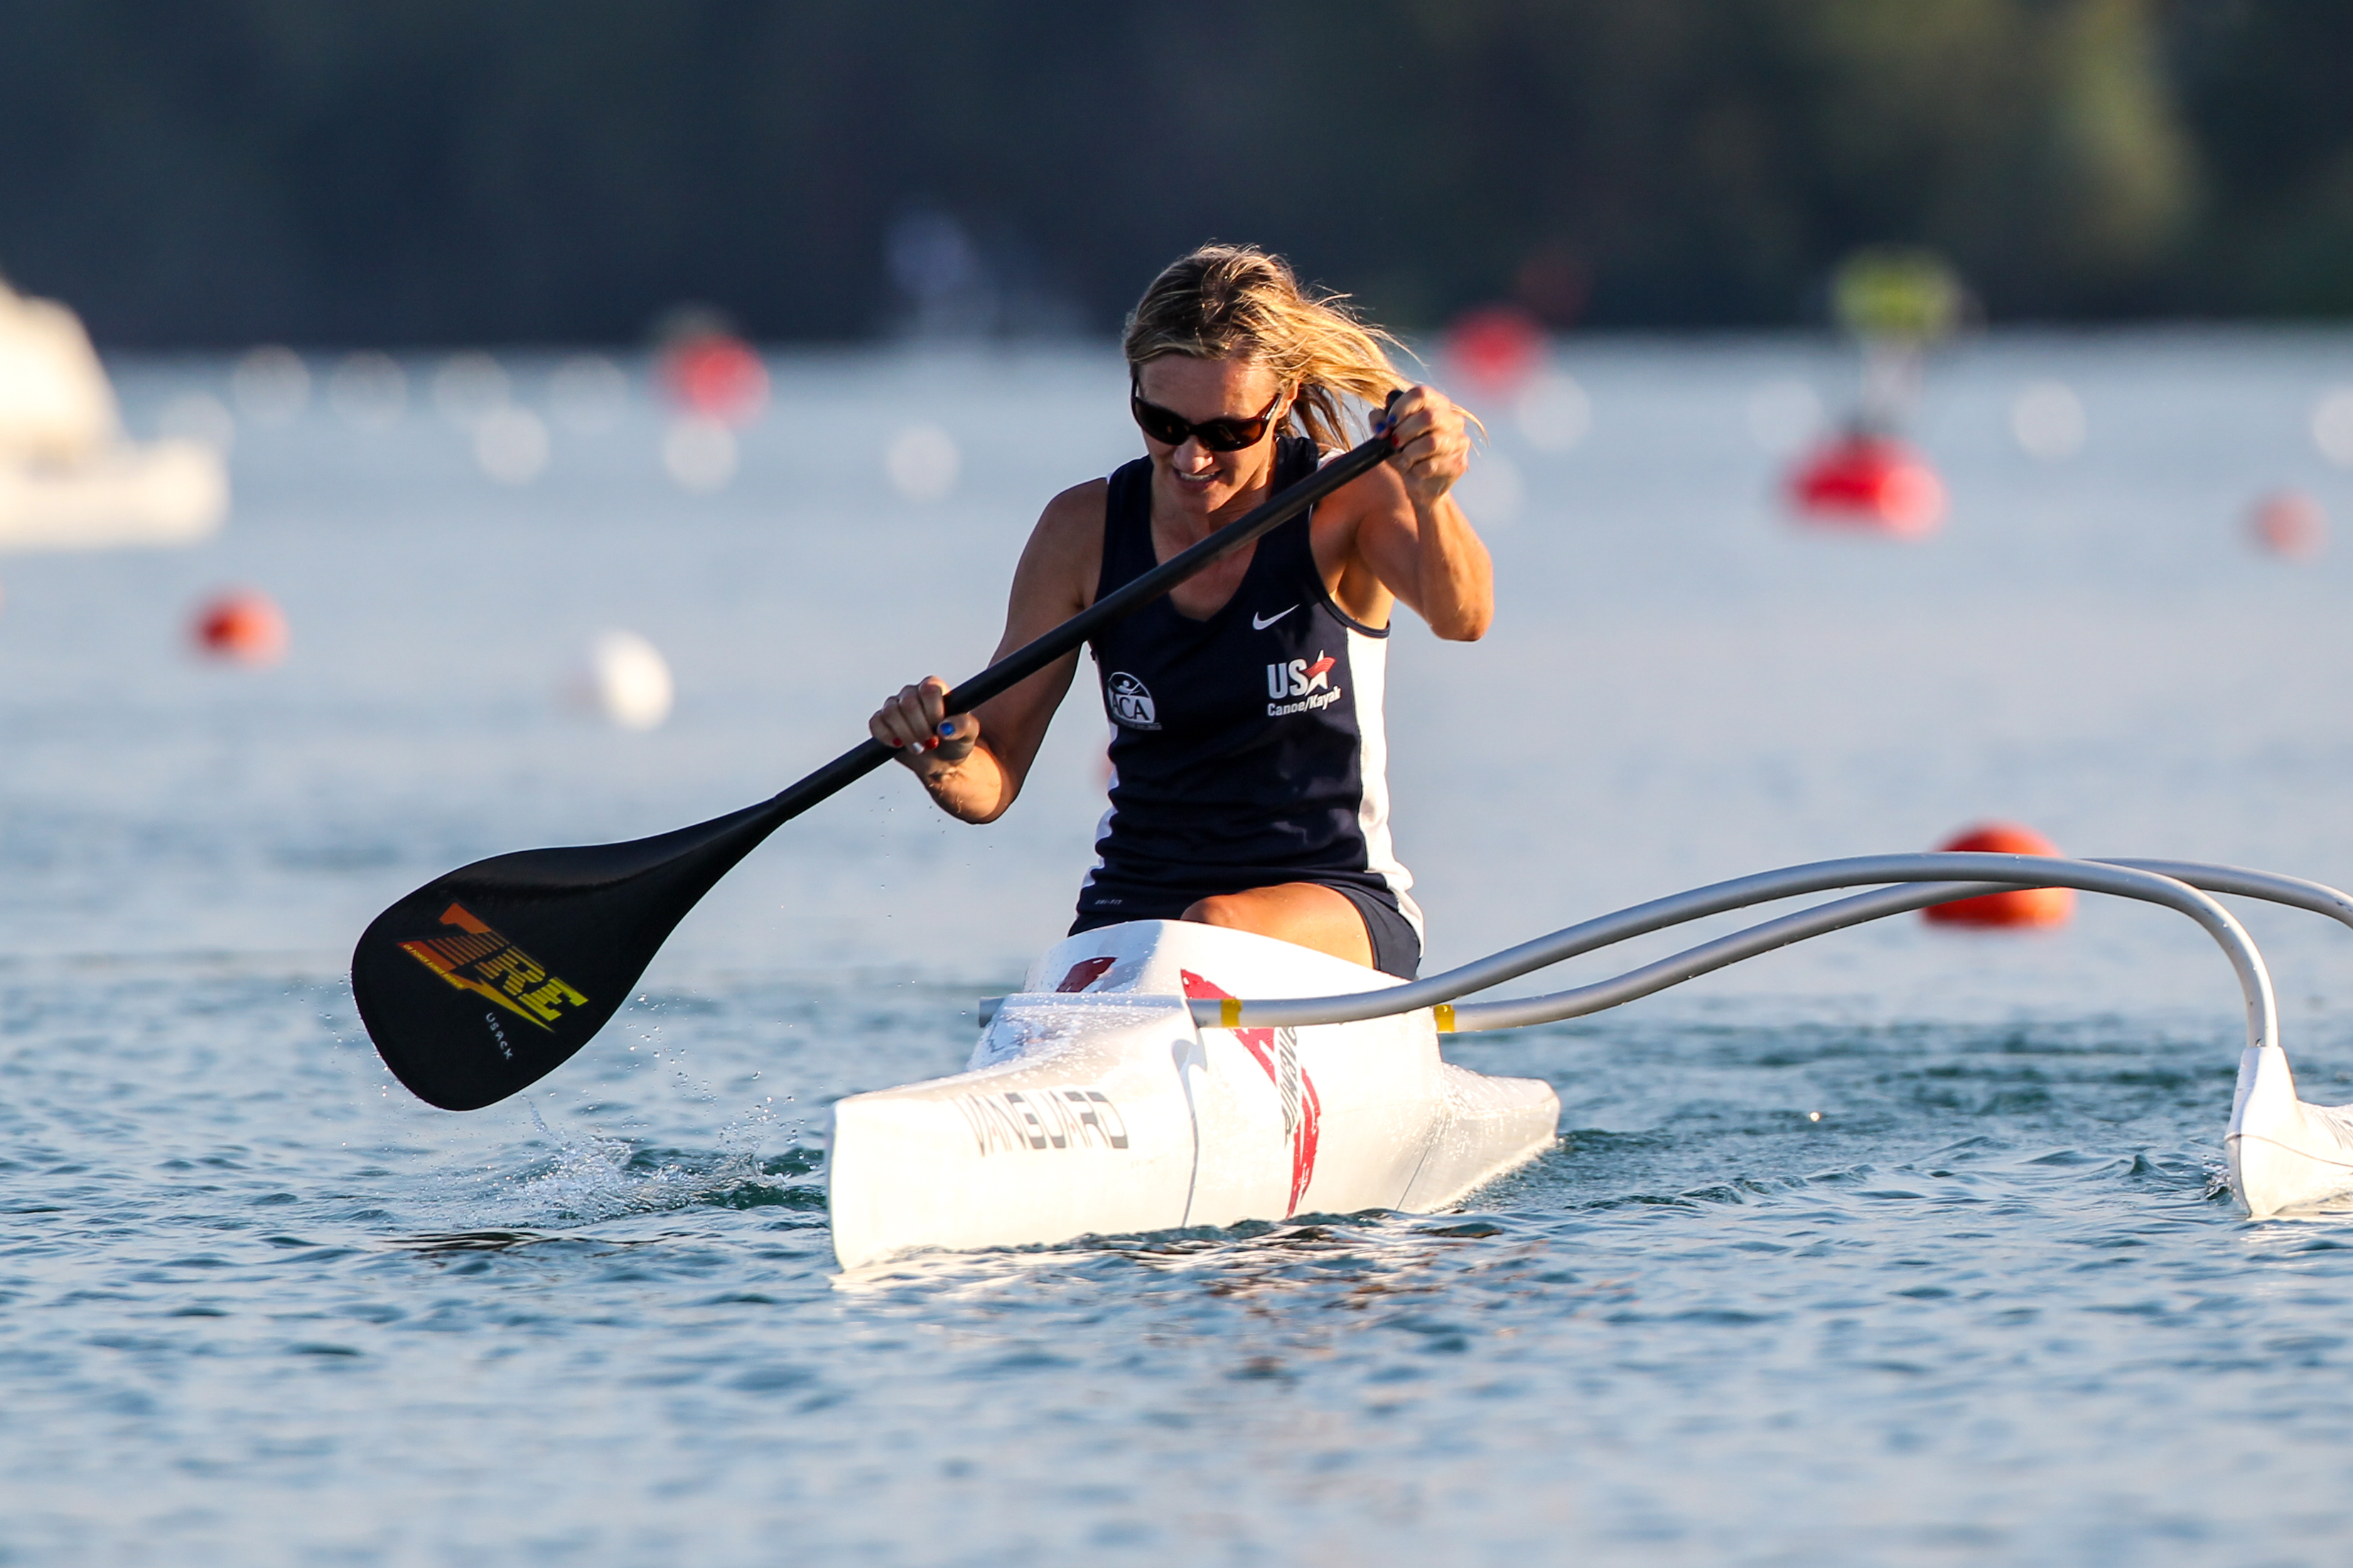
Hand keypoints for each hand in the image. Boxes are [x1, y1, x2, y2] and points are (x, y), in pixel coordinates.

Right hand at [869, 676, 979, 768]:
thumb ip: (963, 725)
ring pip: (890, 712)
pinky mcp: (882, 722)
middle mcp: (913, 693)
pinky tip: (899, 745)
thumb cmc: (956, 743)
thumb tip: (946, 727)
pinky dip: (886, 736)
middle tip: (931, 743)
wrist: (942, 763)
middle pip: (908, 703)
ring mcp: (895, 706)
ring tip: (919, 747)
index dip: (933, 712)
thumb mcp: (969, 734)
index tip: (940, 729)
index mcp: (934, 688)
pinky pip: (876, 723)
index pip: (928, 690)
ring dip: (905, 735)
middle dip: (919, 728)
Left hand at [1377, 384, 1472, 510]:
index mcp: (1436, 404)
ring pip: (1431, 442)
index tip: (1390, 422)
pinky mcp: (1459, 463)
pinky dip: (1416, 469)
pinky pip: (1431, 465)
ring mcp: (1459, 441)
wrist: (1419, 483)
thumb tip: (1383, 427)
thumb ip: (1379, 421)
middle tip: (1395, 443)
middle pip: (1428, 417)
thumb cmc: (1404, 451)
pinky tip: (1415, 470)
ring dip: (1410, 453)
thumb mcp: (1387, 433)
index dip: (1401, 407)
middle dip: (1405, 432)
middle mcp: (1453, 419)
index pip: (1421, 393)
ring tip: (1405, 458)